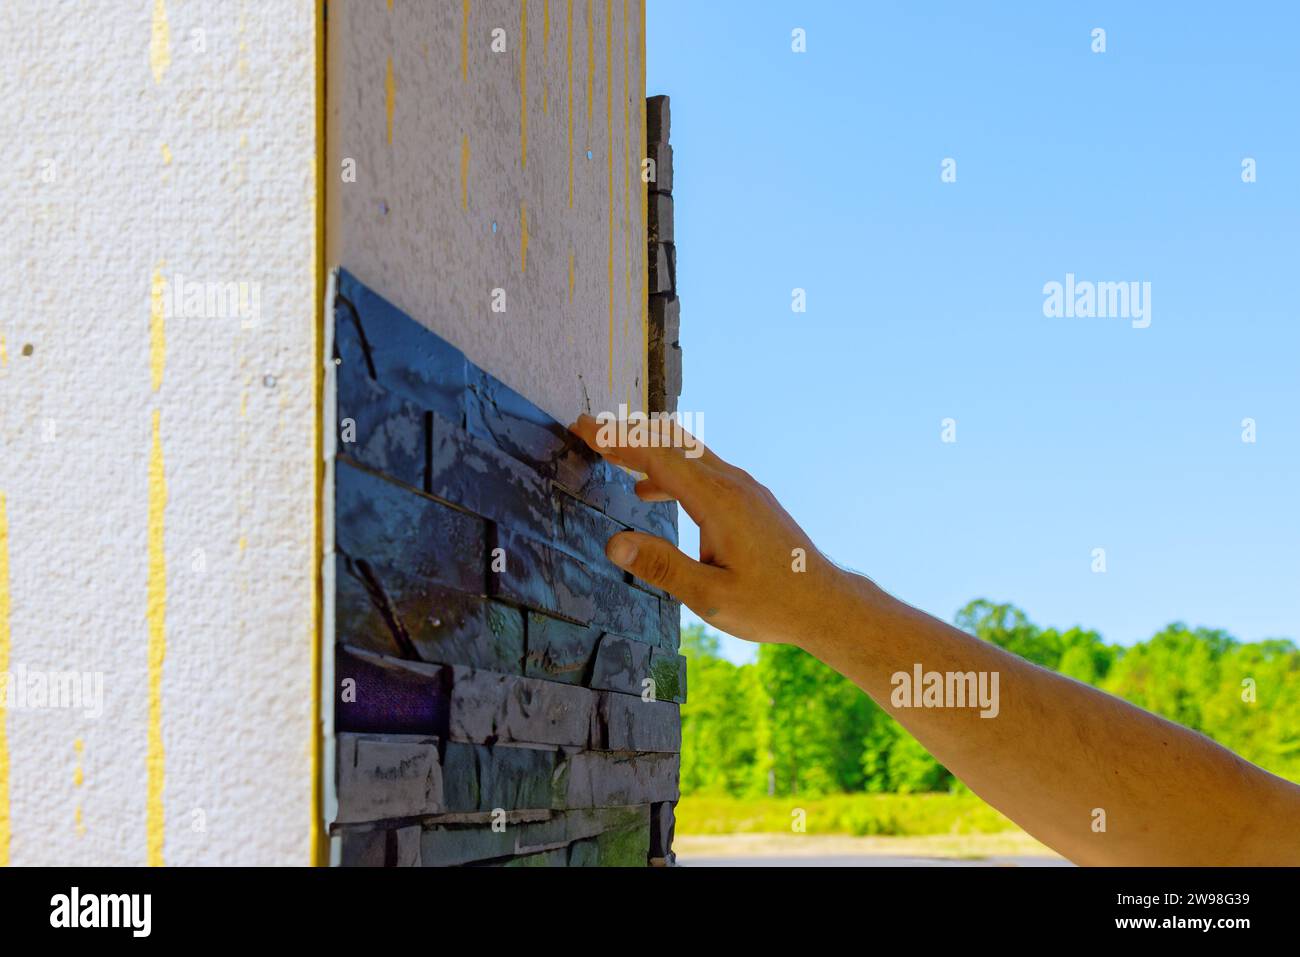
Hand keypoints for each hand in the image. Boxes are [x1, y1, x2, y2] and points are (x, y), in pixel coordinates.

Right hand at [569, 413, 849, 647]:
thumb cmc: (771, 604)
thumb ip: (661, 567)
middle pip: (671, 443)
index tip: (581, 428)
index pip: (657, 456)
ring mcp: (744, 488)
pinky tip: (650, 493)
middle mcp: (732, 484)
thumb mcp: (709, 596)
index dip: (615, 440)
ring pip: (689, 454)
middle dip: (627, 434)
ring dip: (648, 451)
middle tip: (587, 429)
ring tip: (612, 457)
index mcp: (718, 501)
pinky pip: (703, 469)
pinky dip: (670, 470)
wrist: (826, 603)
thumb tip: (614, 543)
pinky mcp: (750, 498)